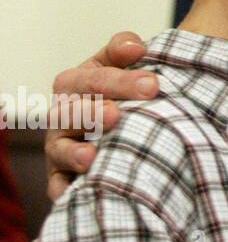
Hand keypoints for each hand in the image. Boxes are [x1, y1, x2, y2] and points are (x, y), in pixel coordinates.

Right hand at [45, 32, 157, 200]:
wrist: (132, 120)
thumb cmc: (128, 90)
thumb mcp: (125, 64)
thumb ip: (125, 50)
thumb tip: (136, 47)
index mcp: (78, 82)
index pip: (93, 78)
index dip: (120, 81)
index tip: (154, 84)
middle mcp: (64, 113)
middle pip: (73, 112)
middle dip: (94, 113)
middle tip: (118, 114)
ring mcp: (61, 146)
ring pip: (60, 149)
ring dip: (74, 153)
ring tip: (91, 156)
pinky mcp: (63, 176)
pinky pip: (58, 185)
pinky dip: (64, 190)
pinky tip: (74, 194)